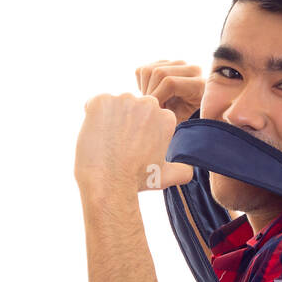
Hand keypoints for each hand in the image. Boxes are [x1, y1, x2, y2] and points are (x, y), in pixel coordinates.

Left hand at [74, 93, 193, 196]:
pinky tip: (96, 136)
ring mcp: (124, 99)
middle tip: (120, 146)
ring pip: (113, 105)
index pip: (148, 117)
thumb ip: (182, 170)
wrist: (109, 181)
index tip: (133, 148)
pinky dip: (92, 117)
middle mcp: (148, 103)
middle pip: (132, 108)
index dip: (138, 133)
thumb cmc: (136, 180)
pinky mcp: (101, 100)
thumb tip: (189, 171)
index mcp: (165, 117)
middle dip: (125, 122)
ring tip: (107, 142)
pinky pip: (93, 104)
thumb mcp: (166, 176)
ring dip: (108, 120)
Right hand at [135, 59, 204, 122]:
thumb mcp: (183, 123)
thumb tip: (158, 110)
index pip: (170, 82)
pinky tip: (152, 96)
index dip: (158, 97)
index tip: (156, 112)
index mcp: (198, 84)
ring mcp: (178, 64)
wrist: (187, 116)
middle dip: (150, 94)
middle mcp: (191, 69)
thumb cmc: (186, 123)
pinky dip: (142, 85)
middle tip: (153, 109)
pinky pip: (143, 71)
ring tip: (154, 104)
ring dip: (145, 90)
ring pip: (148, 70)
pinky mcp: (166, 64)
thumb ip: (172, 116)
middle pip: (158, 73)